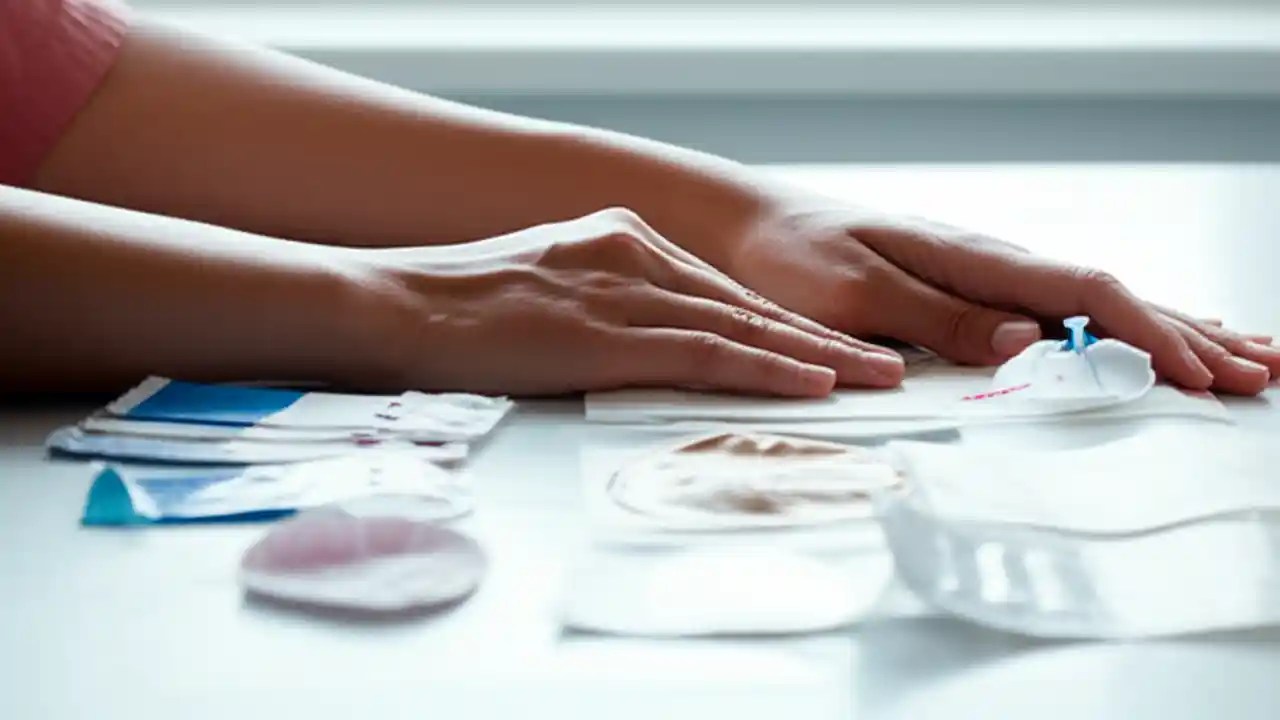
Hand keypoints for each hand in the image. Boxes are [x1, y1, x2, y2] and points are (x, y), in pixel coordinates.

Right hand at [355, 208, 904, 395]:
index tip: (833, 346)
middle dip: (821, 338)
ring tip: (877, 380)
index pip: (721, 289)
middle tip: (887, 363)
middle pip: (747, 303)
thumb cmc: (455, 309)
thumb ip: (599, 304)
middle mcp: (632, 252)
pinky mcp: (604, 331)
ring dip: (815, 357)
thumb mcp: (543, 290)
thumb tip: (635, 344)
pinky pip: (703, 353)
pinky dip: (764, 369)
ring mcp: (621, 289)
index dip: (783, 322)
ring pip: (740, 325)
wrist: (392, 303)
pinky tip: (812, 385)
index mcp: (617, 238)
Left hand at [725, 195, 1278, 394]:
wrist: (756, 226)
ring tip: (1244, 353)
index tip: (1199, 374)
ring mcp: (986, 273)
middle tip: (1263, 373)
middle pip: (1110, 297)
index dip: (1145, 334)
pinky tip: (1149, 332)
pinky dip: (1120, 323)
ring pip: (1097, 302)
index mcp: (971, 260)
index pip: (1081, 293)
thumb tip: (1031, 341)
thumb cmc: (795, 259)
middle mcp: (990, 262)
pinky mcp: (970, 287)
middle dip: (1187, 335)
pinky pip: (1062, 307)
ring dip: (1172, 328)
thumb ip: (941, 318)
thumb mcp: (856, 294)